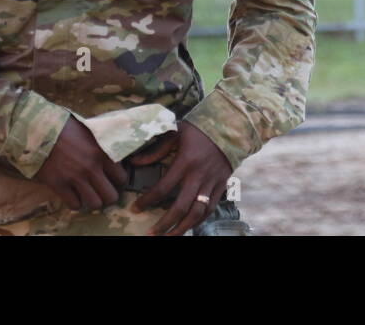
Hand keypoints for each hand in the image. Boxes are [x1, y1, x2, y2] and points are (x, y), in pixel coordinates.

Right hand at [34, 116, 126, 210]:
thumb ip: (104, 144)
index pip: (122, 178)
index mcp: (102, 152)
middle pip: (111, 196)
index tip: (112, 180)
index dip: (118, 181)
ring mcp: (75, 177)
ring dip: (93, 201)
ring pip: (94, 203)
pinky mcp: (59, 184)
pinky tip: (74, 195)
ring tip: (89, 194)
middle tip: (102, 192)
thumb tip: (115, 155)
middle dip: (108, 196)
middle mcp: (91, 167)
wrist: (40, 129)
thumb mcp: (91, 131)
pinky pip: (74, 204)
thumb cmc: (67, 127)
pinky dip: (75, 202)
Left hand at [128, 121, 233, 235]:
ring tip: (170, 236)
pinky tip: (188, 226)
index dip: (147, 201)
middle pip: (180, 206)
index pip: (163, 187)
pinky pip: (210, 208)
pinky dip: (199, 220)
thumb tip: (134, 162)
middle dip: (164, 223)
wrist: (230, 128)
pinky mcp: (222, 186)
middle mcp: (198, 175)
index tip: (135, 209)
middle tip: (151, 233)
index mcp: (185, 162)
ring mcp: (211, 182)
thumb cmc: (199, 131)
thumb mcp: (176, 132)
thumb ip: (156, 149)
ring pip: (197, 212)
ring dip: (183, 228)